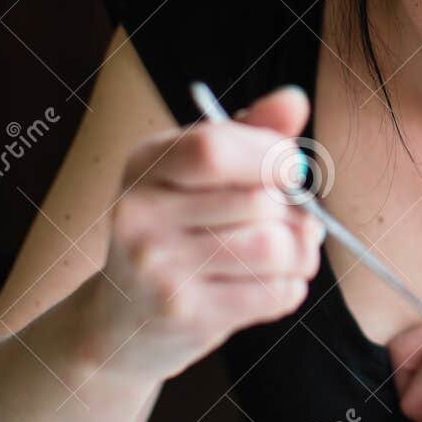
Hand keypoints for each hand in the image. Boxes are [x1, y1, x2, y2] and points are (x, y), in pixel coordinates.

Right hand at [85, 86, 324, 379]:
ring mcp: (157, 268)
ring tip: (286, 254)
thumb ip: (247, 134)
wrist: (121, 322)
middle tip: (287, 221)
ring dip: (300, 251)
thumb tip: (294, 99)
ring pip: (274, 247)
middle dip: (293, 211)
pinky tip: (269, 284)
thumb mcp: (197, 174)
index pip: (214, 149)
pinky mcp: (183, 315)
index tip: (291, 170)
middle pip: (259, 201)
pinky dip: (290, 287)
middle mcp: (140, 213)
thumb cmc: (177, 233)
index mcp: (145, 164)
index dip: (271, 155)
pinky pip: (274, 292)